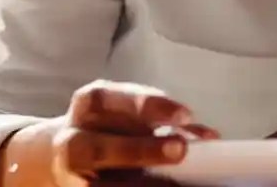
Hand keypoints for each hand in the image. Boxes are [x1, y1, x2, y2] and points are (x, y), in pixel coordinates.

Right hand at [0, 80, 217, 186]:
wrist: (67, 153)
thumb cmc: (116, 126)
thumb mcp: (134, 112)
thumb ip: (167, 120)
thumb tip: (209, 138)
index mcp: (91, 104)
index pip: (116, 99)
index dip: (151, 106)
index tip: (186, 115)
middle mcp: (73, 138)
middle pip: (101, 148)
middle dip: (142, 151)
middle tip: (180, 150)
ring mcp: (70, 173)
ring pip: (99, 185)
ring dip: (139, 185)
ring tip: (173, 184)